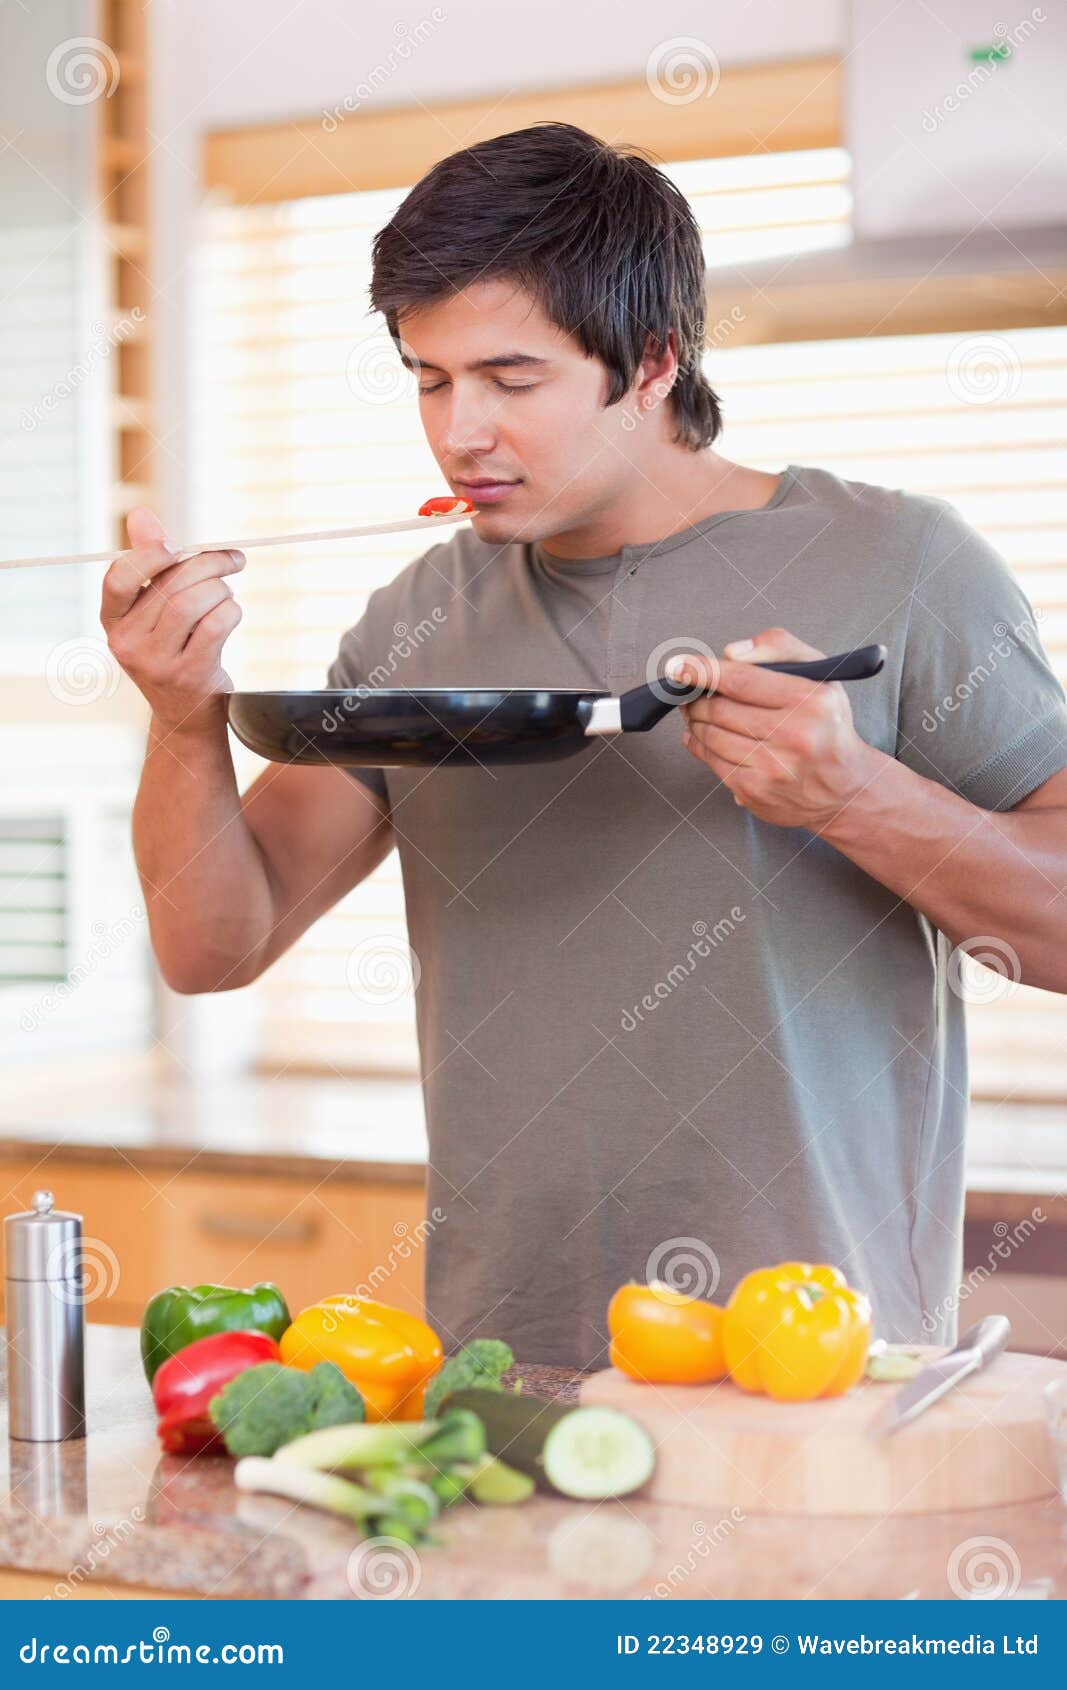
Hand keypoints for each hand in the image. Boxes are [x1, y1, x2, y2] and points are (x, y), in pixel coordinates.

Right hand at [100, 507, 245, 738]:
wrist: (186, 715)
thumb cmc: (174, 649)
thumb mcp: (154, 611)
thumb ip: (150, 563)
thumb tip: (140, 514)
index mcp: (112, 620)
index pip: (119, 578)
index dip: (148, 555)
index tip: (176, 546)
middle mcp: (127, 643)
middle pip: (169, 585)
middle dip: (208, 564)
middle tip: (232, 559)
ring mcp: (156, 662)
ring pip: (193, 602)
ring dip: (221, 588)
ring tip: (228, 593)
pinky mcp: (189, 674)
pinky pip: (216, 625)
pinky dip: (231, 611)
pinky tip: (232, 613)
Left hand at [668, 627, 877, 831]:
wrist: (844, 789)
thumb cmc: (827, 724)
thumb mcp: (820, 674)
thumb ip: (779, 648)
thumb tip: (731, 652)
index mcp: (810, 701)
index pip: (742, 680)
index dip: (702, 671)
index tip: (679, 666)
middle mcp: (794, 736)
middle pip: (719, 710)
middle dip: (696, 699)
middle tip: (692, 693)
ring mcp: (773, 769)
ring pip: (710, 736)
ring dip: (695, 721)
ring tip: (698, 713)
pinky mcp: (756, 792)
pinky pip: (712, 762)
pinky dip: (699, 745)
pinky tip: (703, 736)